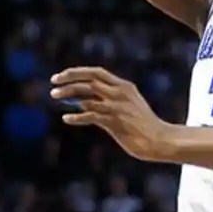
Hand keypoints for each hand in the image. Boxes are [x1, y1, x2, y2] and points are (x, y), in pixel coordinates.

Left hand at [51, 67, 169, 161]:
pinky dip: (76, 117)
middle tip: (53, 82)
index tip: (62, 75)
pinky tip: (66, 119)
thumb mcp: (126, 106)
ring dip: (68, 94)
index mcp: (124, 86)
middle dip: (69, 78)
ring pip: (86, 96)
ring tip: (54, 96)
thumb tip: (79, 99)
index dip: (77, 72)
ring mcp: (117, 107)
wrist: (159, 140)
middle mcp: (120, 93)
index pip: (96, 72)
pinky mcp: (115, 122)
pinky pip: (90, 116)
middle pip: (89, 79)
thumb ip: (105, 99)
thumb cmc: (141, 125)